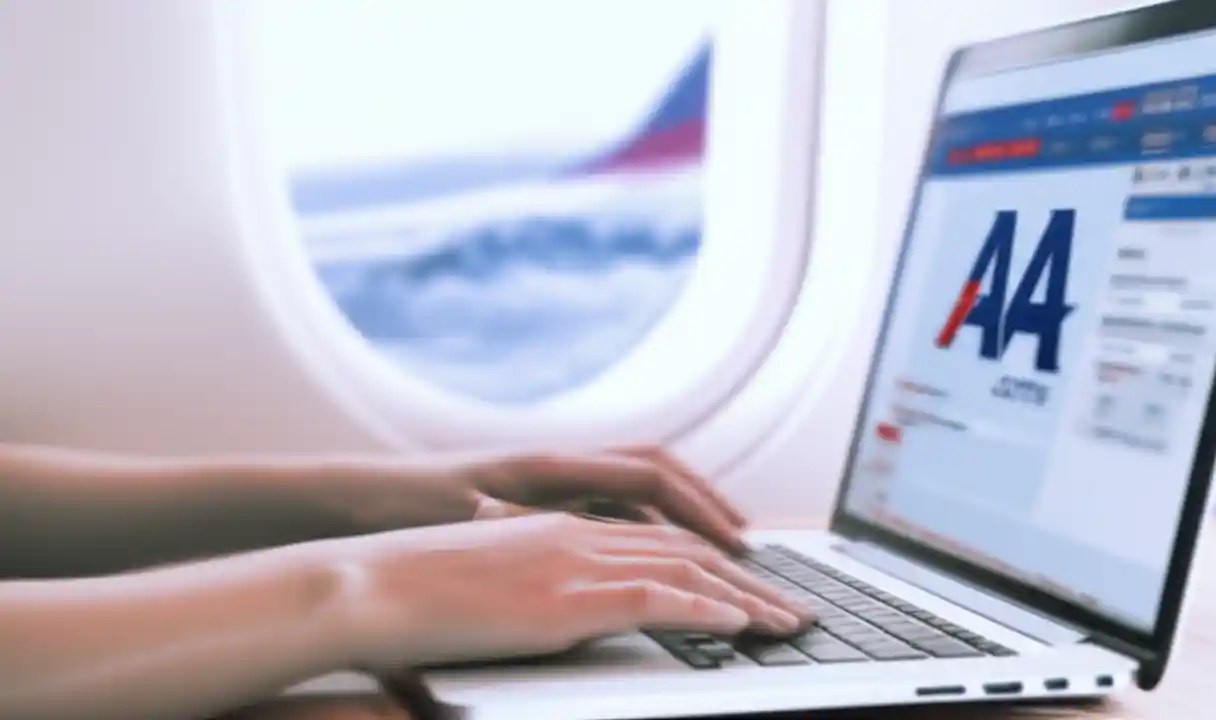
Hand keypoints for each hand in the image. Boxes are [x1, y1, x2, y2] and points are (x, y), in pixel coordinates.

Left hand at [320, 446, 749, 553]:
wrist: (357, 499)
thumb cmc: (404, 511)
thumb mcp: (459, 523)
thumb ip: (513, 525)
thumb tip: (552, 532)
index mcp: (545, 466)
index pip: (644, 477)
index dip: (696, 508)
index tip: (734, 543)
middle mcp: (555, 464)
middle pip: (655, 470)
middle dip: (707, 503)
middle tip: (748, 543)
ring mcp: (550, 478)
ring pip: (636, 483)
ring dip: (682, 509)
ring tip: (722, 544)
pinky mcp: (540, 495)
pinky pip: (611, 500)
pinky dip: (647, 520)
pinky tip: (660, 549)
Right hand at [326, 513, 813, 669]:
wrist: (364, 580)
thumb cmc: (409, 586)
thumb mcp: (484, 575)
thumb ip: (532, 580)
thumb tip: (560, 607)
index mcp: (559, 525)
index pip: (657, 535)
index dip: (710, 555)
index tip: (748, 581)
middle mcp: (576, 531)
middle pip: (685, 545)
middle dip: (747, 577)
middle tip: (790, 607)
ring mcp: (572, 558)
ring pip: (685, 566)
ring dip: (745, 595)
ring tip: (786, 623)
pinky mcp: (563, 594)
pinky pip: (656, 597)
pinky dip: (707, 609)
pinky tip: (740, 625)